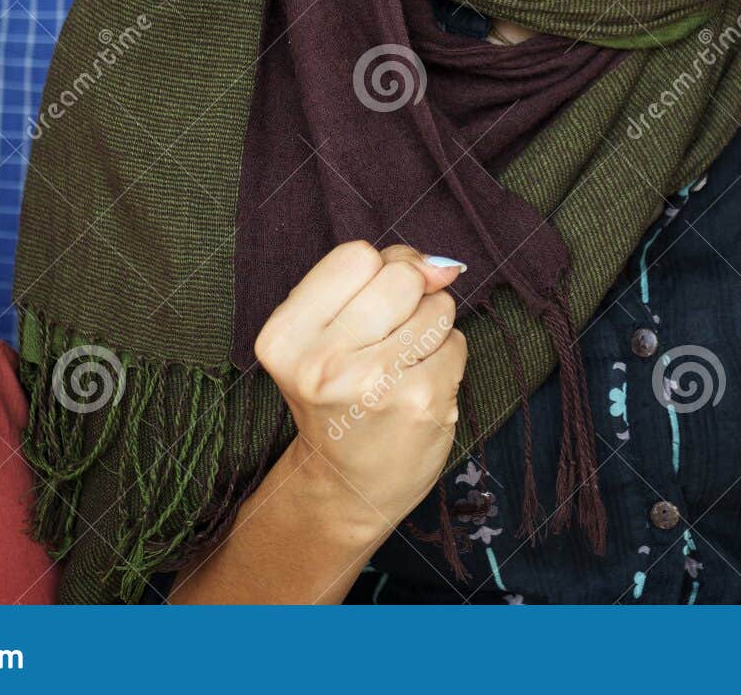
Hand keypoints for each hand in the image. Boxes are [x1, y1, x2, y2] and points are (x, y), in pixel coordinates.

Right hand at [254, 240, 466, 545]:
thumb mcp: (326, 332)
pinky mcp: (420, 403)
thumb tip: (443, 267)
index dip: (375, 272)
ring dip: (430, 327)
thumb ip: (375, 279)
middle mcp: (321, 363)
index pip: (356, 255)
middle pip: (402, 276)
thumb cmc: (339, 396)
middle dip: (409, 296)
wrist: (346, 486)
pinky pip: (456, 343)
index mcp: (284, 337)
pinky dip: (447, 359)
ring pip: (437, 305)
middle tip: (386, 340)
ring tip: (401, 365)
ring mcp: (373, 384)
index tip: (365, 309)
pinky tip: (418, 388)